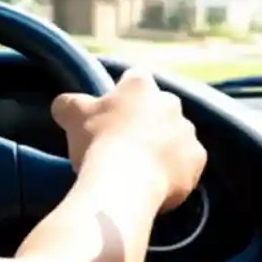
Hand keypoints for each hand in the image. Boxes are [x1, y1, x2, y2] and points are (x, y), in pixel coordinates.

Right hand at [50, 69, 205, 211]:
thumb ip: (68, 103)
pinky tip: (156, 183)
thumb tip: (63, 104)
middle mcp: (170, 103)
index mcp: (140, 85)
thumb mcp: (71, 114)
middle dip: (146, 121)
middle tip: (125, 143)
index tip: (111, 113)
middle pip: (159, 108)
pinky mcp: (198, 160)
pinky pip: (187, 163)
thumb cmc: (97, 140)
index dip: (123, 95)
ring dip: (163, 146)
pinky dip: (175, 171)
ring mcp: (188, 132)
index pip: (134, 79)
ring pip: (175, 136)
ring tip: (140, 168)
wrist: (124, 182)